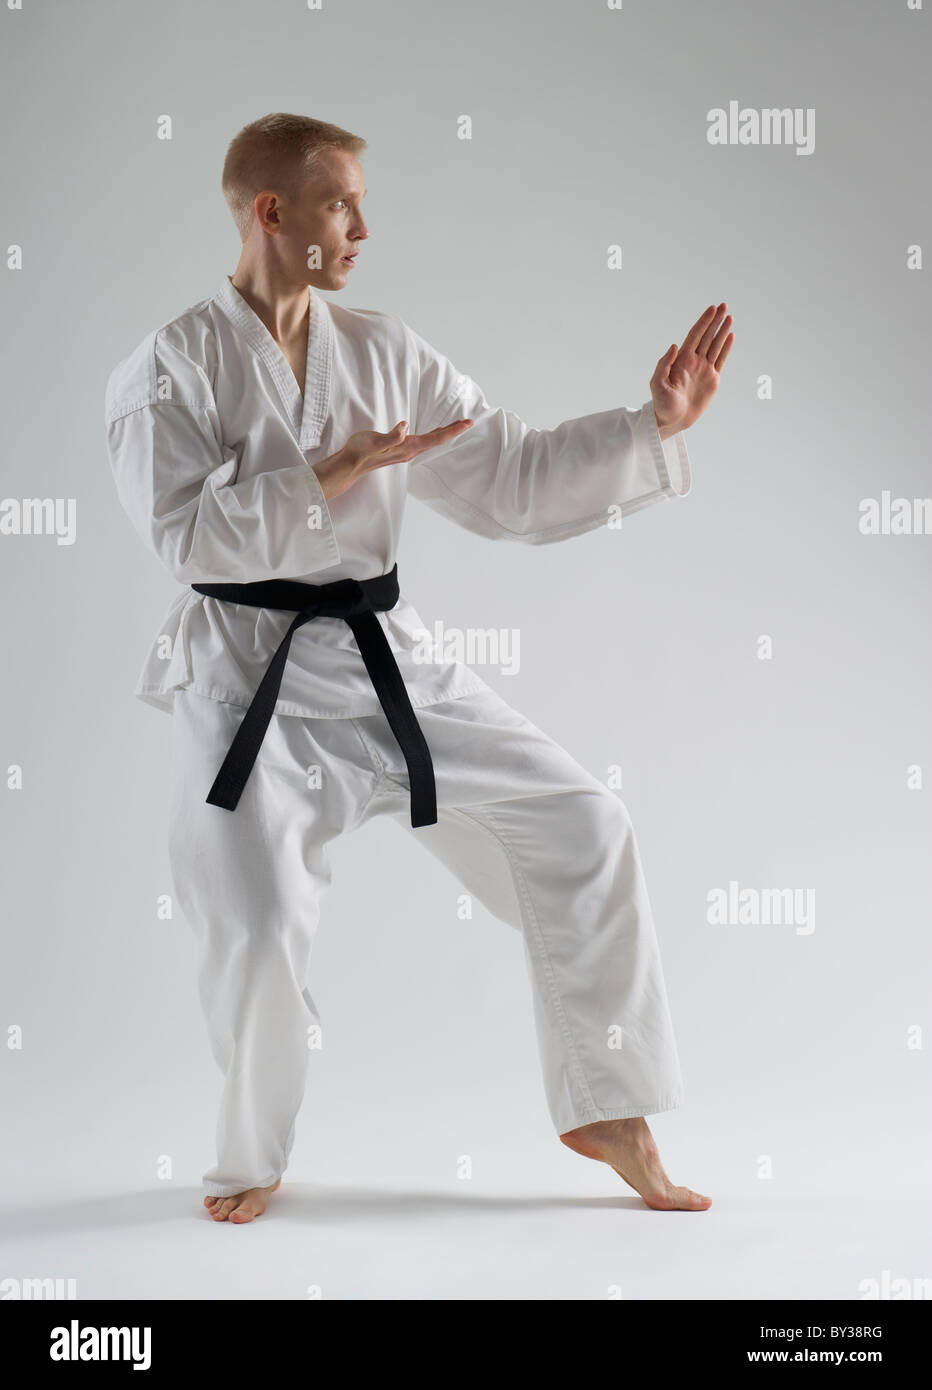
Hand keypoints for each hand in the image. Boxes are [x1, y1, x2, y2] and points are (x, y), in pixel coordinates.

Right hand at [312, 418, 473, 500]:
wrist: (351, 464)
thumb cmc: (360, 451)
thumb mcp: (374, 441)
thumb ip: (391, 436)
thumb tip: (405, 426)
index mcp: (407, 447)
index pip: (435, 438)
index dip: (453, 430)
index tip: (467, 422)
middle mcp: (410, 451)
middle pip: (438, 440)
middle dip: (454, 431)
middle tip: (469, 421)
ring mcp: (406, 452)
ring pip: (432, 441)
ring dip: (446, 433)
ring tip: (458, 425)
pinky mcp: (401, 450)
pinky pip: (424, 442)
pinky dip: (435, 435)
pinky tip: (436, 432)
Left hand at [650, 303, 734, 437]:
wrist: (672, 420)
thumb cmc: (662, 404)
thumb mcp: (657, 384)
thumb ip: (664, 364)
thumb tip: (674, 345)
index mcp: (681, 360)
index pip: (695, 335)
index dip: (703, 322)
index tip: (712, 309)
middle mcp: (694, 361)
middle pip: (707, 336)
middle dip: (715, 321)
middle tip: (724, 305)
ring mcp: (704, 369)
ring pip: (715, 345)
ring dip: (722, 331)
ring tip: (729, 317)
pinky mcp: (713, 379)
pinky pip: (721, 359)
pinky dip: (726, 348)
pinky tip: (731, 336)